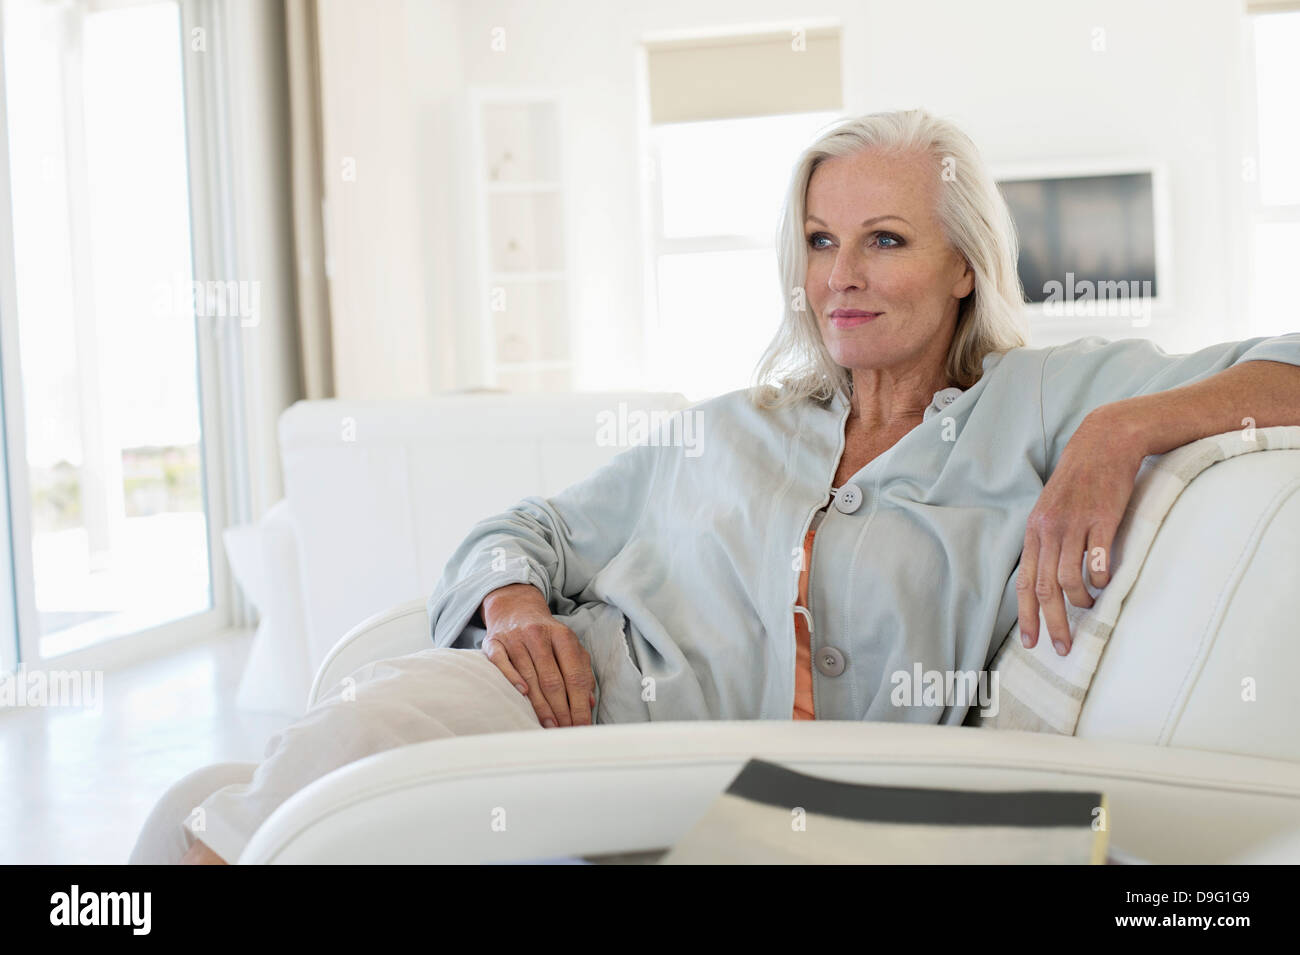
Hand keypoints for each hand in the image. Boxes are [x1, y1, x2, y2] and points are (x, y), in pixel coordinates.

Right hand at [479, 584, 595, 726]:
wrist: (514, 607)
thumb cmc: (546, 635)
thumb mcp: (568, 646)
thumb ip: (581, 671)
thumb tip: (590, 701)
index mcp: (562, 636)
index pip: (575, 675)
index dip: (579, 703)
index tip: (583, 725)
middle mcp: (539, 635)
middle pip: (553, 680)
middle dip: (561, 710)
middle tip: (566, 731)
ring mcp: (515, 638)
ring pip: (530, 676)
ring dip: (540, 706)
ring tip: (549, 726)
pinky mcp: (493, 642)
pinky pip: (502, 662)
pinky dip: (512, 679)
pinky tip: (523, 696)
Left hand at [1017, 408, 1144, 655]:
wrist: (1104, 442)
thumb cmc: (1080, 481)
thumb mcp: (1053, 510)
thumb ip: (1048, 542)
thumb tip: (1047, 580)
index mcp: (1034, 530)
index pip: (1024, 581)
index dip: (1026, 615)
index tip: (1031, 643)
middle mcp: (1049, 529)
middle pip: (1044, 587)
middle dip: (1052, 622)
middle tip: (1062, 647)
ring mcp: (1075, 523)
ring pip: (1069, 577)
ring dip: (1080, 600)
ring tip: (1090, 607)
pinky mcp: (1103, 518)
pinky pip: (1097, 559)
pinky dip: (1100, 578)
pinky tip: (1105, 584)